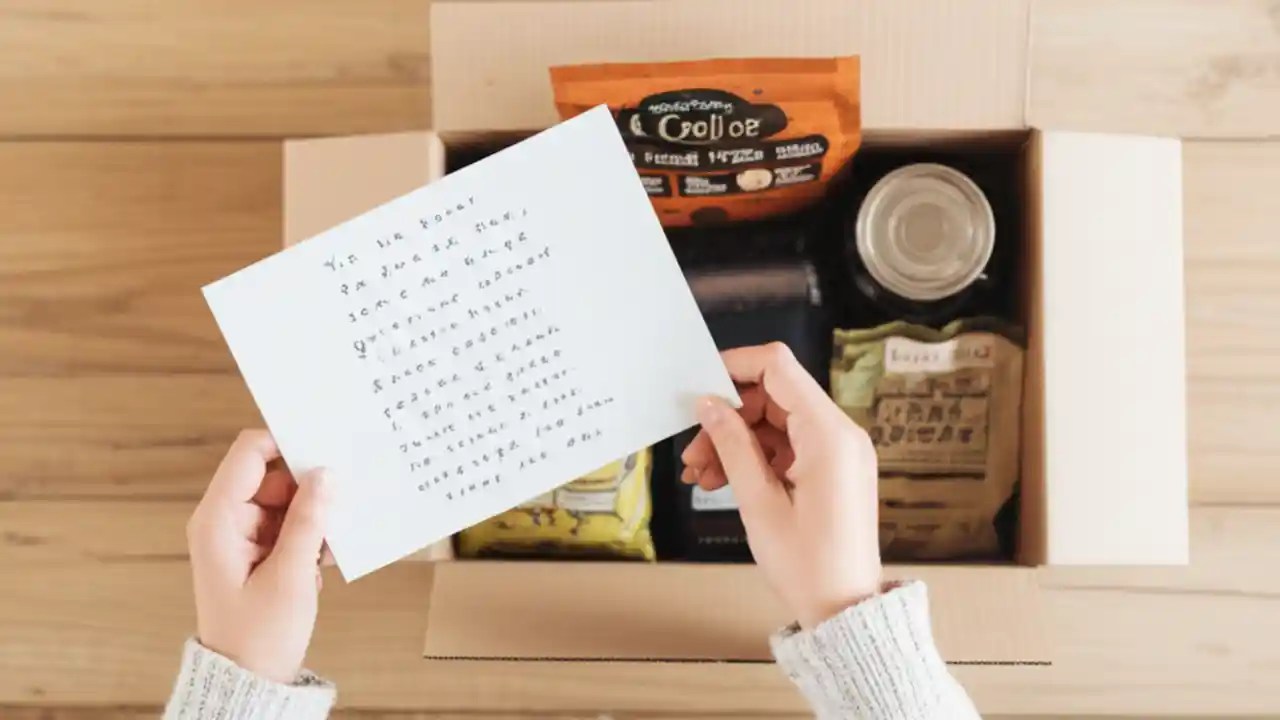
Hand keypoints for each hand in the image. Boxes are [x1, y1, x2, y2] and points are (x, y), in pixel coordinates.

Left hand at [186, 429, 329, 682]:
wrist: (249, 680)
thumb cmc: (258, 636)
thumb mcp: (290, 575)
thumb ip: (309, 519)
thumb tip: (326, 474)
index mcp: (218, 520)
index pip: (249, 452)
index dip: (287, 441)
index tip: (328, 446)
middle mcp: (225, 520)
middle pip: (272, 474)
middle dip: (310, 486)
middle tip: (342, 502)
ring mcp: (241, 535)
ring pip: (286, 499)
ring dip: (314, 516)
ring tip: (328, 546)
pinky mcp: (258, 550)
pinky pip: (289, 523)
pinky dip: (310, 534)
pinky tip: (322, 561)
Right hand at [682, 343, 881, 628]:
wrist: (845, 609)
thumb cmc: (810, 566)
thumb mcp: (759, 503)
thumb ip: (733, 445)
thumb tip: (709, 404)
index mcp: (829, 435)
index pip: (778, 367)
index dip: (735, 365)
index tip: (700, 382)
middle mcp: (841, 434)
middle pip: (773, 396)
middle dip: (728, 417)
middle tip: (693, 451)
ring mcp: (839, 450)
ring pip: (776, 422)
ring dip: (735, 440)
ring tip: (701, 474)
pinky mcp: (833, 467)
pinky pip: (787, 445)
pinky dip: (754, 457)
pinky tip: (722, 480)